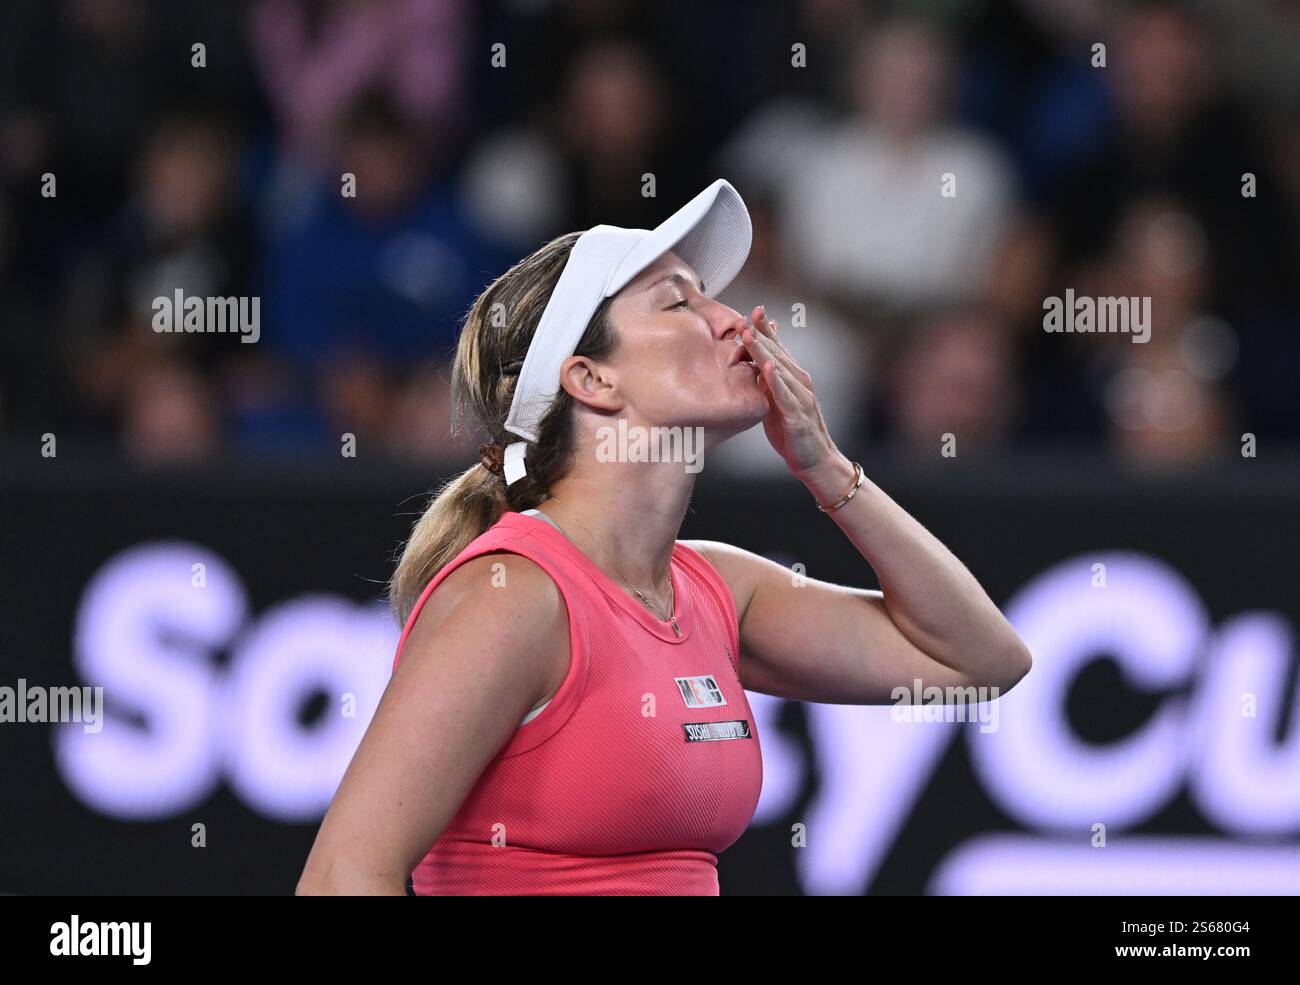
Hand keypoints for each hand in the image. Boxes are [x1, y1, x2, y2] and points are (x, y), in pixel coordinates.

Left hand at [738, 305, 838, 476]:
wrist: (815, 461)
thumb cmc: (792, 432)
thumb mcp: (775, 402)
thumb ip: (768, 382)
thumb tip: (755, 362)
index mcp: (793, 378)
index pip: (778, 348)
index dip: (766, 329)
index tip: (752, 310)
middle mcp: (800, 382)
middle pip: (777, 353)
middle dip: (762, 333)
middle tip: (747, 315)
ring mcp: (801, 397)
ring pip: (780, 369)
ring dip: (764, 350)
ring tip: (749, 334)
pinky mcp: (798, 416)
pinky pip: (785, 395)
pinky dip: (777, 380)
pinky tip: (768, 367)